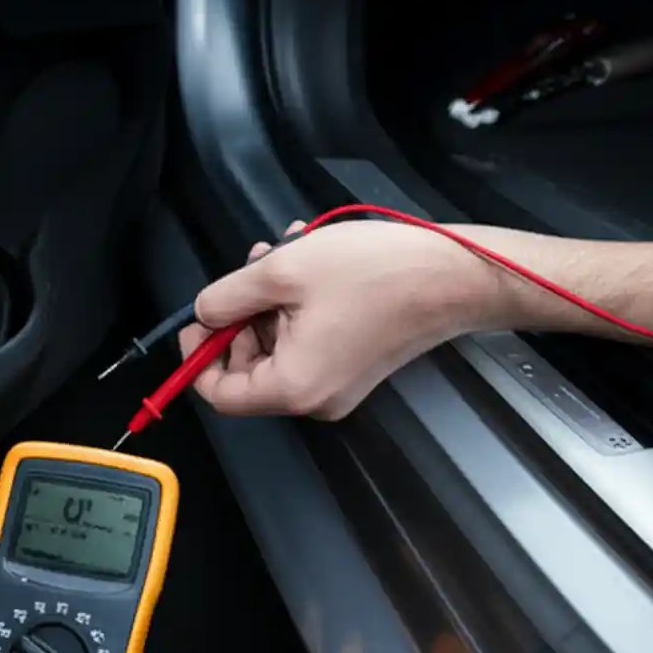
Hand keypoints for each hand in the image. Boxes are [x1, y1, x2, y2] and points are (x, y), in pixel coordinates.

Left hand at [178, 219, 499, 419]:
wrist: (455, 276)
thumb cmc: (373, 273)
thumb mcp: (281, 271)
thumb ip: (228, 296)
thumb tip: (203, 314)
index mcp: (292, 387)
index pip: (220, 395)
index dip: (198, 359)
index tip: (197, 322)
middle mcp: (314, 399)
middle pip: (247, 370)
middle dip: (239, 317)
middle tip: (248, 268)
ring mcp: (338, 385)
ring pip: (277, 349)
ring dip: (268, 302)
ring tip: (278, 254)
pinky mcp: (356, 366)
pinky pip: (306, 343)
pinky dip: (296, 307)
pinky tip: (304, 264)